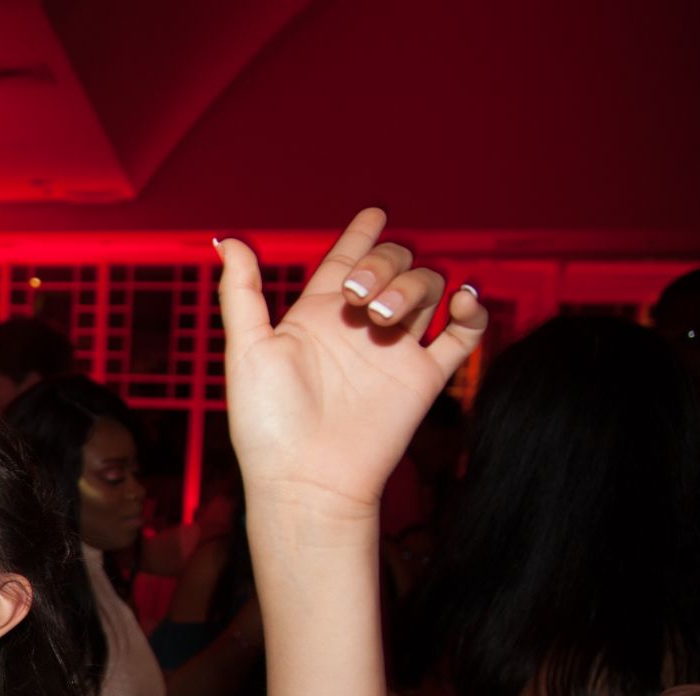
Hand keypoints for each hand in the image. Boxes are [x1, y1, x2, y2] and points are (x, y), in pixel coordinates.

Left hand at [216, 209, 485, 520]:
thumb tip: (227, 242)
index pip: (345, 260)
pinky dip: (471, 309)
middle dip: (384, 263)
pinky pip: (463, 333)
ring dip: (414, 285)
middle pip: (393, 265)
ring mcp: (394, 350)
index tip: (373, 213)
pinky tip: (460, 301)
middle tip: (362, 298)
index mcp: (316, 316)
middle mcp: (358, 328)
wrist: (305, 479)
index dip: (360, 235)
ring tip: (385, 316)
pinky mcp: (424, 377)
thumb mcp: (247, 350)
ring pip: (427, 288)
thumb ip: (242, 293)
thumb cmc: (267, 424)